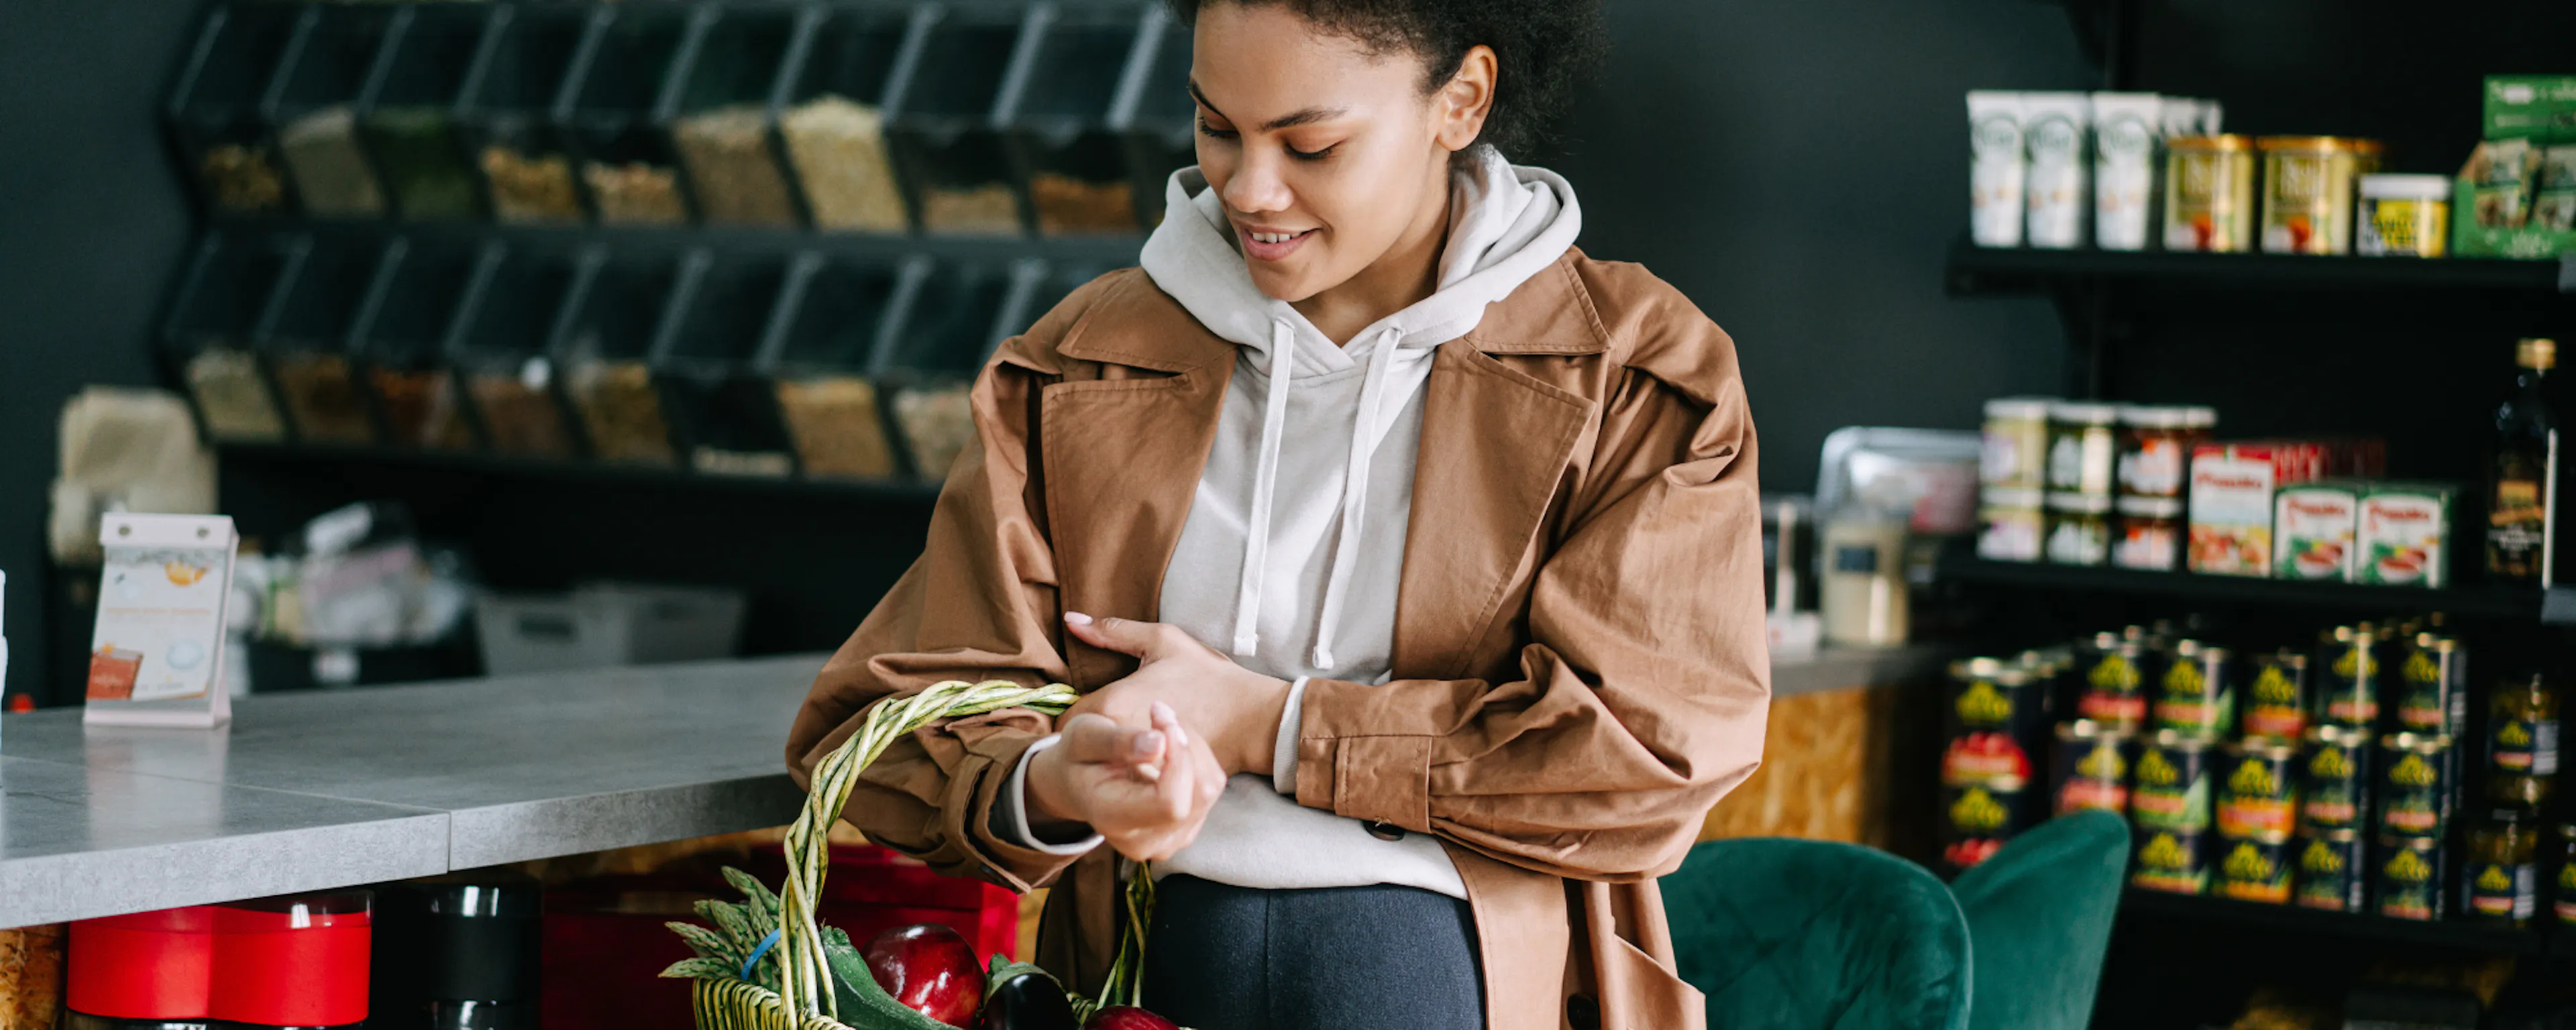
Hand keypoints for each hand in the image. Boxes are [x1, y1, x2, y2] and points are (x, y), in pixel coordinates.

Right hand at [1025, 703, 1225, 860]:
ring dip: (1192, 747)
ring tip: (1159, 726)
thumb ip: (1117, 741)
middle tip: (1158, 712)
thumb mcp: (1084, 736)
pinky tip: (1169, 748)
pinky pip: (1210, 786)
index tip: (1162, 721)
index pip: (1170, 803)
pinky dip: (1196, 758)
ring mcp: (1170, 841)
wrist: (1078, 784)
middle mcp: (1145, 842)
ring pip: (1210, 786)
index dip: (1179, 759)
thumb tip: (1159, 744)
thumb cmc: (1079, 756)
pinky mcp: (1187, 828)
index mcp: (1113, 820)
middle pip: (1198, 792)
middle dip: (1186, 743)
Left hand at [1061, 612, 1291, 777]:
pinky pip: (1129, 777)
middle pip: (1083, 745)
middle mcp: (1117, 737)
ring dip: (1108, 757)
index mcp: (1112, 703)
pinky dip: (1132, 770)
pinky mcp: (1155, 780)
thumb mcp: (1163, 641)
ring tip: (1123, 744)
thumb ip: (1113, 631)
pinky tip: (1145, 759)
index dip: (1073, 715)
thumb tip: (1071, 620)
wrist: (1253, 719)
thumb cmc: (1209, 676)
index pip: (1066, 720)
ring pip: (1104, 764)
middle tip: (1103, 726)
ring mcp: (1135, 763)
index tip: (1087, 710)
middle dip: (1089, 737)